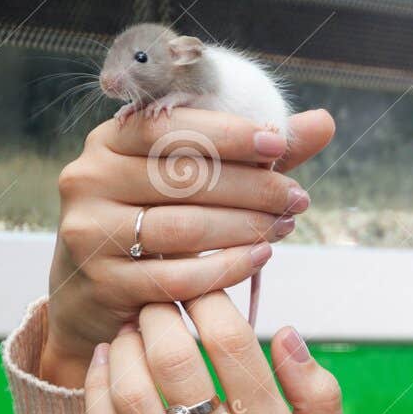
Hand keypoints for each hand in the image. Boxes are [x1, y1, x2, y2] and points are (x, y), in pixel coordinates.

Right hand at [41, 108, 334, 386]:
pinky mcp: (102, 283)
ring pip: (182, 228)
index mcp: (110, 140)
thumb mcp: (193, 178)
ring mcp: (89, 232)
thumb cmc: (156, 220)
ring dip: (245, 228)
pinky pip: (176, 277)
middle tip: (296, 198)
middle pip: (183, 178)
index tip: (278, 143)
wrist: (95, 292)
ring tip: (283, 227)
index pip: (170, 126)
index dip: (228, 134)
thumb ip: (253, 152)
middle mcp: (89, 179)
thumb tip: (322, 121)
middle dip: (251, 188)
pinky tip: (259, 259)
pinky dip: (226, 268)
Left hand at [82, 290, 351, 413]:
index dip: (210, 302)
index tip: (201, 288)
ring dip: (121, 348)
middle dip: (157, 314)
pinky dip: (97, 393)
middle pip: (174, 360)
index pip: (234, 345)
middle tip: (153, 299)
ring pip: (131, 395)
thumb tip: (284, 331)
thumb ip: (319, 394)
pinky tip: (102, 369)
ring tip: (125, 329)